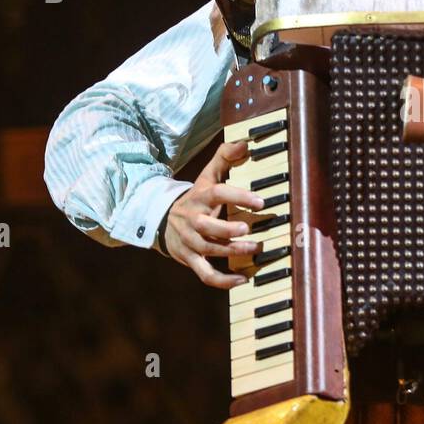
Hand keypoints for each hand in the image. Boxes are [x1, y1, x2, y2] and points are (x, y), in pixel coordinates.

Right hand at [161, 141, 265, 288]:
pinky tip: (243, 278)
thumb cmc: (195, 199)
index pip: (217, 193)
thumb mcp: (206, 177)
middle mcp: (193, 220)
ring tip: (254, 249)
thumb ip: (224, 157)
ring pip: (208, 250)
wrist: (162, 221)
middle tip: (248, 230)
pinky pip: (206, 274)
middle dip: (227, 230)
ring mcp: (190, 242)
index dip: (238, 196)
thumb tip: (245, 143)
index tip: (261, 201)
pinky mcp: (190, 260)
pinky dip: (224, 280)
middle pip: (206, 226)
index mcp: (200, 197)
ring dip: (231, 252)